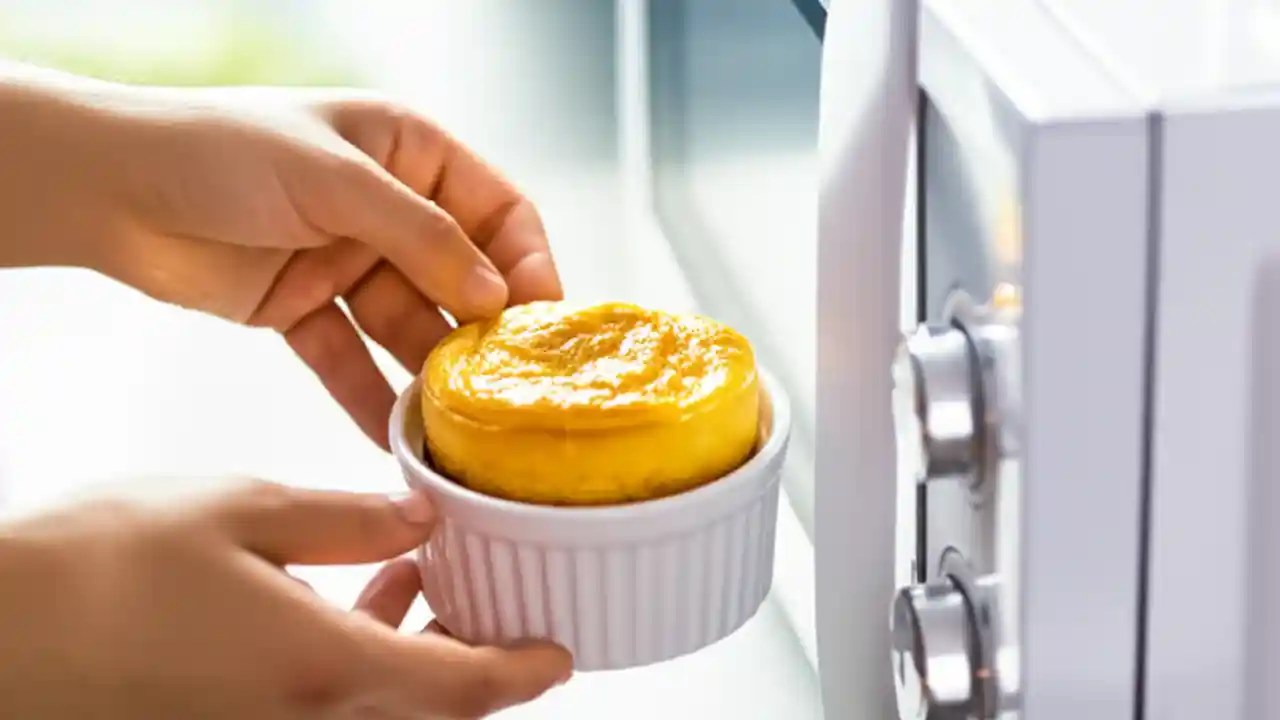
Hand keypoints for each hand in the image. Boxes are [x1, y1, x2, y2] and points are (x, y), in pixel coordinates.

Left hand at [0, 65, 562, 446]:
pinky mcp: (304, 309)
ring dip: (430, 374)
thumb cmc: (222, 150)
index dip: (527, 263)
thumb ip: (422, 236)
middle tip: (508, 388)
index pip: (498, 210)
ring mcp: (347, 261)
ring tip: (457, 424)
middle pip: (460, 277)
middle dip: (482, 332)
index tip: (542, 322)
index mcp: (408, 153)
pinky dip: (369, 397)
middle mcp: (388, 208)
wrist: (109, 187)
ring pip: (408, 326)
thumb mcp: (336, 179)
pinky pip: (350, 359)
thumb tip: (494, 295)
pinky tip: (395, 439)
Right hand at [0, 480, 572, 718]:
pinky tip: (350, 595)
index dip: (519, 675)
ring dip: (413, 654)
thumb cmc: (105, 568)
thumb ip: (347, 521)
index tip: (557, 657)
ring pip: (377, 707)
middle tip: (494, 606)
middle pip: (428, 712)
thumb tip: (420, 522)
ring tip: (421, 579)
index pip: (461, 691)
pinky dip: (355, 660)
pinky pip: (322, 705)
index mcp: (322, 669)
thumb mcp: (243, 512)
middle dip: (471, 665)